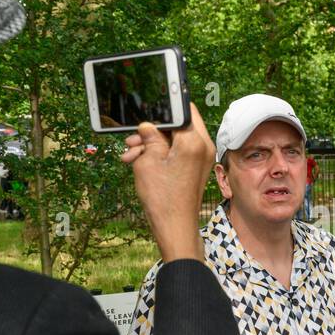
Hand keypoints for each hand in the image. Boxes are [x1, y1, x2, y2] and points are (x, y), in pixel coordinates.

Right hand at [121, 102, 211, 261]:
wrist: (175, 227)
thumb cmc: (163, 197)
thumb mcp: (148, 160)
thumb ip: (149, 137)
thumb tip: (148, 125)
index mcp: (194, 140)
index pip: (182, 108)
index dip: (162, 108)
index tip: (146, 109)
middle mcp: (203, 146)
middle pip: (177, 124)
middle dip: (152, 130)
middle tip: (132, 138)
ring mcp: (201, 157)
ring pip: (174, 139)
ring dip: (152, 143)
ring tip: (131, 154)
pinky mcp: (196, 167)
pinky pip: (178, 151)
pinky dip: (160, 154)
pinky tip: (139, 161)